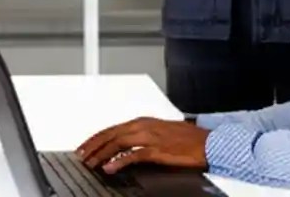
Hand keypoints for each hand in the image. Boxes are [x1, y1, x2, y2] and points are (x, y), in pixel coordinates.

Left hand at [76, 117, 209, 173]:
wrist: (209, 142)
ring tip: (90, 162)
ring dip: (102, 153)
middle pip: (111, 133)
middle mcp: (144, 126)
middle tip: (80, 155)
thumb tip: (126, 148)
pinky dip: (120, 160)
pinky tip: (110, 167)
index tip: (85, 146)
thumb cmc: (189, 139)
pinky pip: (134, 155)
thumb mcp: (161, 134)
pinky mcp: (158, 150)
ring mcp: (150, 137)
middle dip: (93, 145)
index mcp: (143, 122)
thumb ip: (143, 138)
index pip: (113, 129)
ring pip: (118, 142)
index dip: (96, 138)